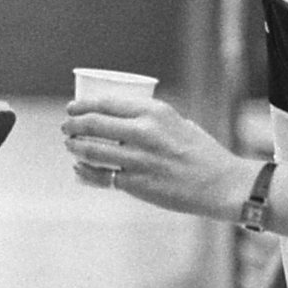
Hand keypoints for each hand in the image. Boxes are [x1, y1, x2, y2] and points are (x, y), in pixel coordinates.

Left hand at [61, 96, 249, 220]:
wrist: (220, 183)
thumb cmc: (201, 152)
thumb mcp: (177, 122)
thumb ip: (150, 119)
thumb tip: (120, 119)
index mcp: (155, 112)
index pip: (107, 103)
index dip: (83, 105)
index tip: (72, 107)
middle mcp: (145, 133)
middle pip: (94, 124)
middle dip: (73, 124)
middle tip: (66, 127)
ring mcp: (139, 160)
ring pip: (93, 151)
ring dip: (75, 147)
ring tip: (70, 145)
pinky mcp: (137, 184)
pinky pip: (102, 177)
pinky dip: (85, 172)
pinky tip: (79, 168)